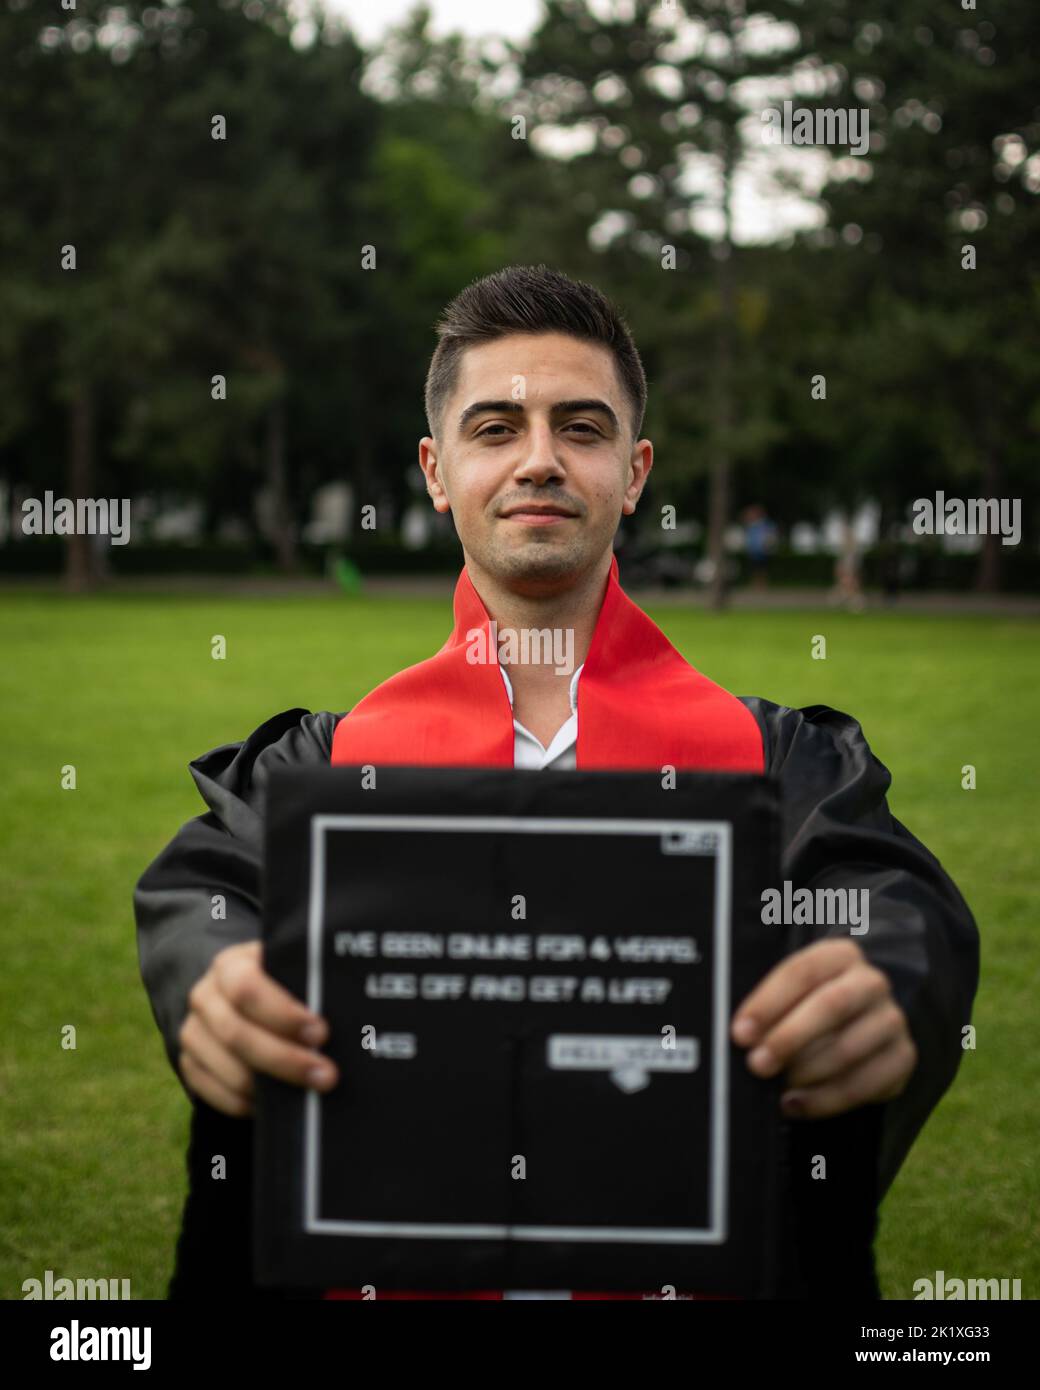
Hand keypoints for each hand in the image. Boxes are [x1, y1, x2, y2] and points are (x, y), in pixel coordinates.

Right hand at [178, 941, 338, 1115]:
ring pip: (227, 1069)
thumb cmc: (283, 985)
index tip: (321, 1034)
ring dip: (270, 1087)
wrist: (245, 1001)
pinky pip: (214, 1094)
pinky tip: (276, 1105)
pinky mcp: (189, 1064)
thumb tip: (350, 1014)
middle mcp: (204, 996)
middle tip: (326, 1074)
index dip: (283, 1014)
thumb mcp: (290, 973)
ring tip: (308, 1092)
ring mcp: (193, 1031)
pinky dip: (247, 1104)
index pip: (247, 988)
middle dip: (285, 1059)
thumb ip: (307, 985)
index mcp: (230, 965)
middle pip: (237, 1034)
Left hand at [730, 939, 916, 1118]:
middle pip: (831, 1006)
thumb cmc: (807, 1007)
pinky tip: (796, 1104)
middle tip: (757, 1065)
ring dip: (806, 1072)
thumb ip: (767, 1007)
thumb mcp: (790, 994)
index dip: (768, 1003)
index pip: (802, 971)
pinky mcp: (903, 1058)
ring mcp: (891, 1020)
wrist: (857, 1028)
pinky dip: (825, 1100)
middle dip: (789, 1038)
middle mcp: (871, 982)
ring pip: (848, 1048)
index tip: (740, 1033)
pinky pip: (864, 1085)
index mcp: (840, 955)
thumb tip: (740, 1035)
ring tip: (777, 1086)